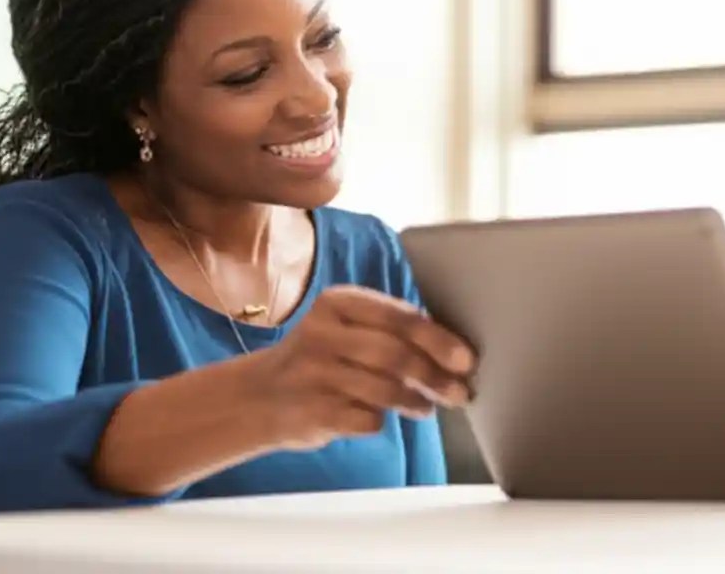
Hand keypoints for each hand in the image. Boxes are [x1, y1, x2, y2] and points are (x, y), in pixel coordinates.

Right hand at [249, 285, 474, 449]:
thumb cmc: (321, 360)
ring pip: (384, 389)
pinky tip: (381, 419)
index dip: (439, 340)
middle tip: (459, 391)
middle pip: (395, 354)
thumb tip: (452, 353)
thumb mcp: (345, 329)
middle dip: (434, 375)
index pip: (400, 318)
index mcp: (338, 303)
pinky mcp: (311, 410)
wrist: (257, 397)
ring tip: (426, 408)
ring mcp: (313, 373)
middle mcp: (322, 333)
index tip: (466, 360)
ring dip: (414, 401)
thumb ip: (390, 331)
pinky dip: (380, 421)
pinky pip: (365, 419)